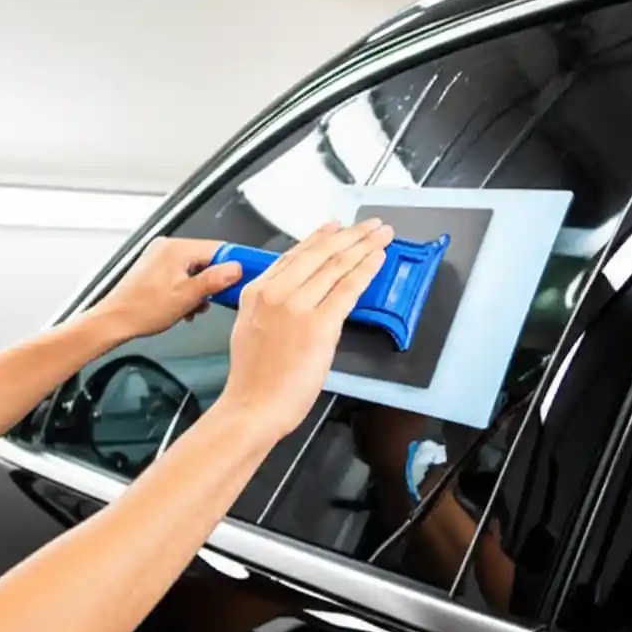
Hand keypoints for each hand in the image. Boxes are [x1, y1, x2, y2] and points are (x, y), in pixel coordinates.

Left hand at [90, 237, 242, 339]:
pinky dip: (188, 289)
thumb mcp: (187, 296)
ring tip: (195, 306)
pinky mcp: (156, 269)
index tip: (246, 275)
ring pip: (195, 269)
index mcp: (176, 249)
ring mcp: (160, 257)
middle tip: (220, 298)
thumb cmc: (142, 309)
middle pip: (207, 259)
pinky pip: (182, 274)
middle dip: (214, 281)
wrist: (115, 321)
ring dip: (201, 289)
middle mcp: (167, 248)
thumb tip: (236, 269)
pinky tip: (186, 306)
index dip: (234, 264)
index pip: (218, 249)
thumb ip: (214, 280)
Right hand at [217, 218, 393, 438]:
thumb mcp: (250, 328)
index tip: (336, 227)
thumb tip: (298, 296)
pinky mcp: (320, 325)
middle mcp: (276, 292)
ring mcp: (298, 306)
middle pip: (320, 254)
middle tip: (370, 225)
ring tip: (381, 235)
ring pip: (337, 266)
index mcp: (257, 291)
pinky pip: (348, 289)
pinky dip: (366, 270)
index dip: (320, 237)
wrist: (253, 406)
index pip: (294, 254)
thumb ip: (272, 306)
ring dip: (363, 247)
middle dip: (350, 235)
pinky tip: (378, 259)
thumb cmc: (253, 379)